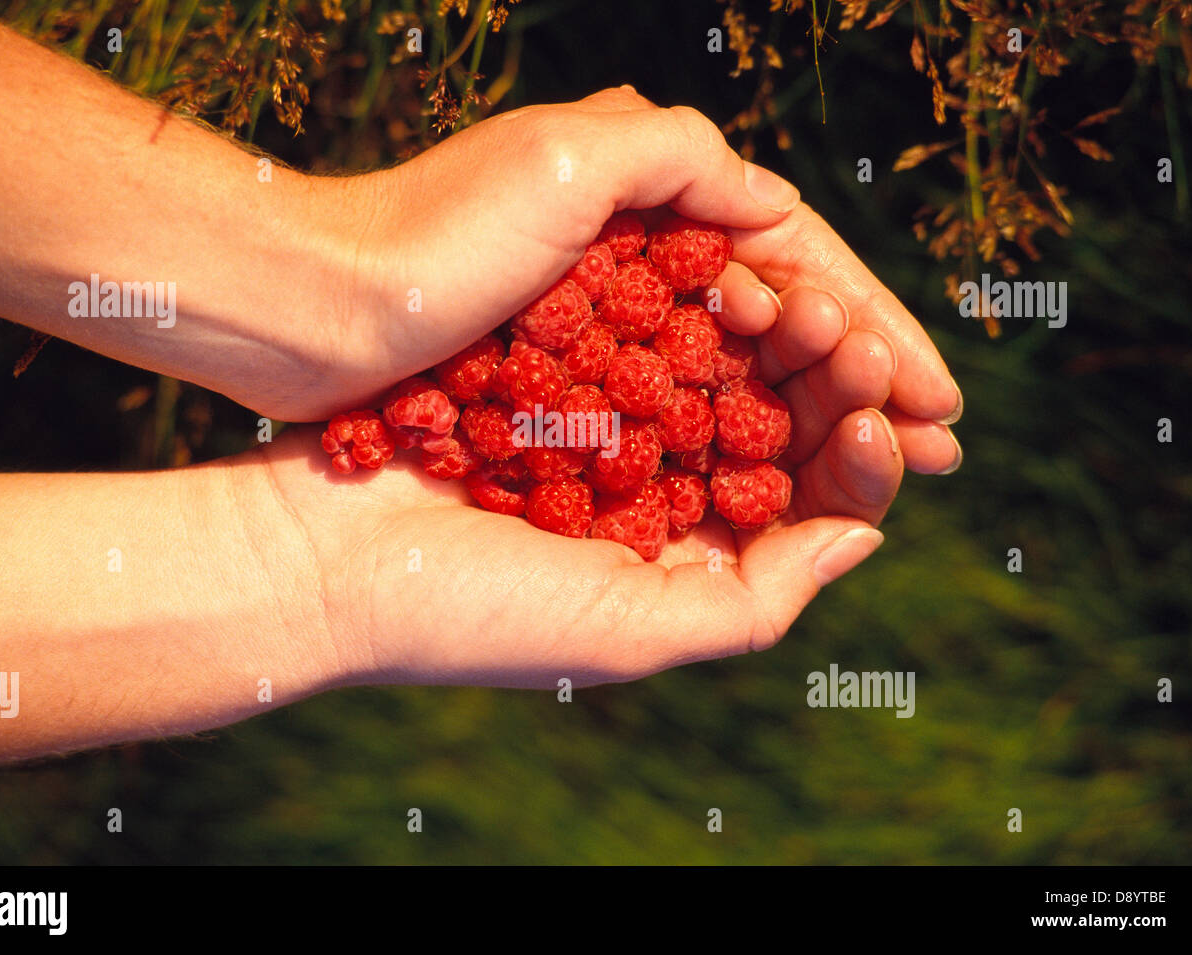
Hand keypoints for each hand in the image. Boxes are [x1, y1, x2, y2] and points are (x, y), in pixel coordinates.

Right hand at [248, 317, 901, 687]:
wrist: (322, 558)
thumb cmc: (471, 613)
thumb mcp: (631, 632)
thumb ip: (753, 601)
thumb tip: (862, 541)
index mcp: (689, 562)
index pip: (808, 507)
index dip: (857, 462)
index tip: (869, 419)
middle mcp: (660, 493)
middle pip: (775, 426)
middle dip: (824, 380)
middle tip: (845, 333)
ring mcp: (609, 427)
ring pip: (722, 367)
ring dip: (770, 332)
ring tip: (792, 295)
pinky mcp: (557, 373)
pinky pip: (649, 328)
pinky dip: (693, 303)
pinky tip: (721, 276)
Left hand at [312, 88, 959, 476]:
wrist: (312, 308)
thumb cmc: (431, 235)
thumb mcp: (569, 161)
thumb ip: (687, 163)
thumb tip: (779, 208)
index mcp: (656, 194)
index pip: (801, 262)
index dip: (876, 330)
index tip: (938, 398)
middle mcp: (644, 253)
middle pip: (784, 323)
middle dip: (865, 383)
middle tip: (941, 448)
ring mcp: (609, 319)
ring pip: (742, 371)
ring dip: (815, 422)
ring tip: (884, 471)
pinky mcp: (570, 375)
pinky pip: (682, 408)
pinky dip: (737, 440)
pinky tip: (778, 478)